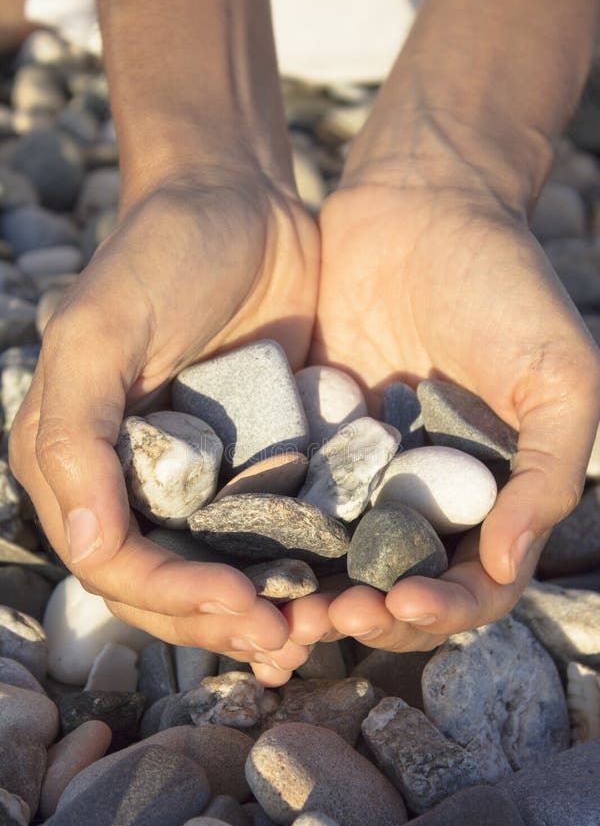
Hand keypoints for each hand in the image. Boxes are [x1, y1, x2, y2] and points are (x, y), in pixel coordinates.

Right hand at [10, 167, 318, 684]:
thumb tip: (86, 547)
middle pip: (164, 586)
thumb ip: (74, 433)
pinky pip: (264, 538)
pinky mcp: (249, 467)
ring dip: (256, 615)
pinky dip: (289, 576)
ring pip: (214, 577)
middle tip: (286, 638)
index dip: (172, 597)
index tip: (243, 606)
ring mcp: (192, 482)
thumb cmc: (160, 255)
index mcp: (75, 461)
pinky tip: (326, 598)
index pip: (113, 562)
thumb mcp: (101, 329)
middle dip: (219, 621)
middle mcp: (128, 484)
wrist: (244, 206)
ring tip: (309, 636)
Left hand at [285, 162, 599, 653]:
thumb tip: (508, 564)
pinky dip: (277, 543)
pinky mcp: (312, 443)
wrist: (419, 206)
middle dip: (370, 616)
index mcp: (491, 494)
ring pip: (340, 563)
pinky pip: (293, 505)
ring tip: (283, 610)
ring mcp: (366, 474)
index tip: (400, 600)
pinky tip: (247, 562)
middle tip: (328, 619)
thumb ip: (547, 473)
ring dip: (317, 597)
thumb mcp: (558, 377)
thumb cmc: (505, 286)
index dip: (442, 609)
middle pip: (400, 589)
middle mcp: (427, 496)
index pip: (473, 585)